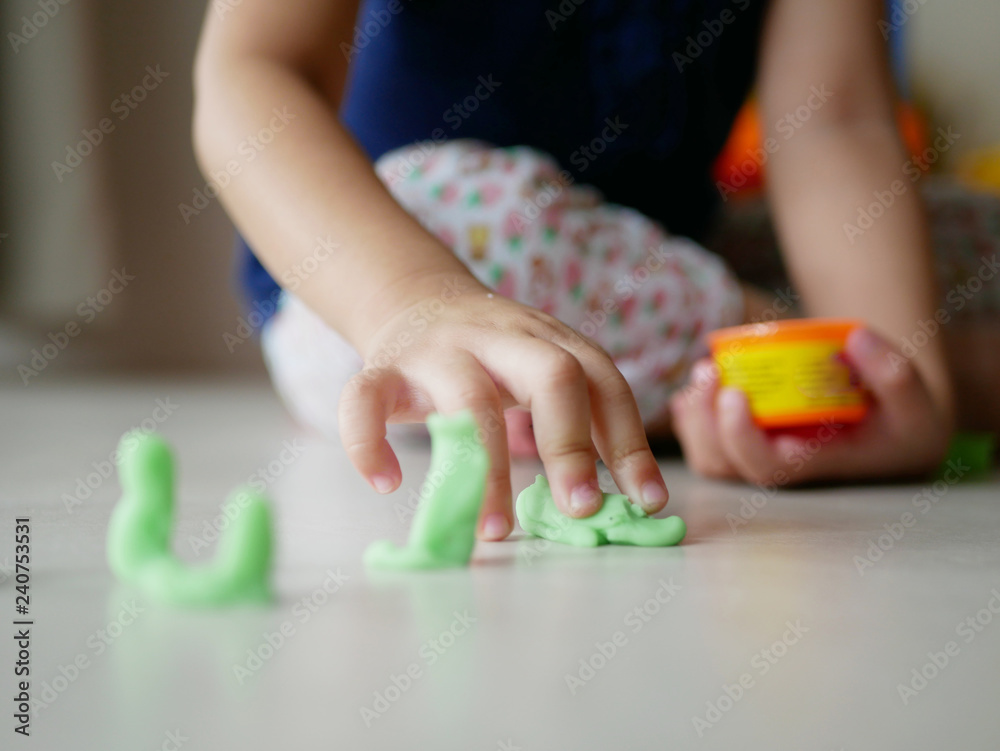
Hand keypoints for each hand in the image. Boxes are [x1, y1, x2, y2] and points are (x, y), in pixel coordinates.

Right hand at [337, 272, 669, 539]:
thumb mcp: (540, 367)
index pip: (603, 381)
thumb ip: (577, 419)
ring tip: (494, 528)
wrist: (415, 300)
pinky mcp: (383, 368)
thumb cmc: (491, 356)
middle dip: (571, 446)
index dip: (628, 440)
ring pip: (468, 402)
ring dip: (486, 469)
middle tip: (580, 510)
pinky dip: (369, 443)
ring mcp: (440, 351)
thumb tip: (623, 501)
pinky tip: (386, 483)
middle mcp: (500, 339)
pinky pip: (365, 400)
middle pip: (552, 376)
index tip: (646, 501)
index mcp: (548, 340)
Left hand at [670, 328, 951, 484]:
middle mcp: (782, 468)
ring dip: (695, 418)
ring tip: (703, 371)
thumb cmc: (901, 421)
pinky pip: (708, 444)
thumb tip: (856, 338)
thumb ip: (892, 373)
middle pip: (725, 463)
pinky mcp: (750, 443)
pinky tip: (696, 385)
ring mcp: (761, 458)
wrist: (891, 436)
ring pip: (710, 458)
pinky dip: (692, 418)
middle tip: (708, 370)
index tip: (733, 393)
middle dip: (706, 420)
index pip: (767, 466)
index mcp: (818, 463)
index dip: (741, 437)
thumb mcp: (914, 401)